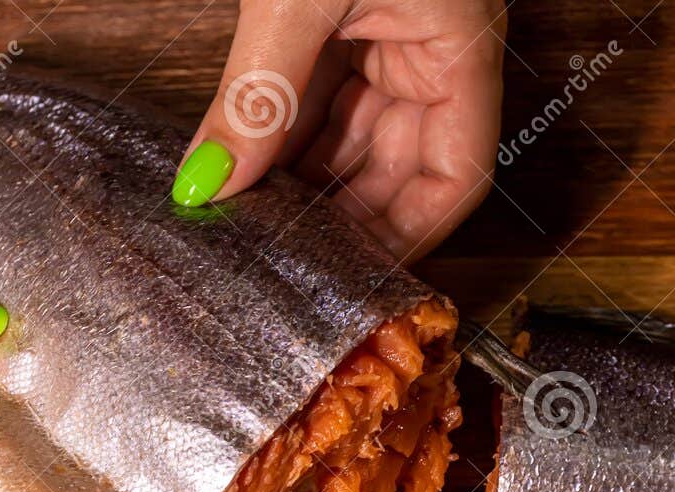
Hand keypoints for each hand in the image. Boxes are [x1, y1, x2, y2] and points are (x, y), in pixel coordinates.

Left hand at [174, 0, 505, 260]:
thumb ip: (259, 95)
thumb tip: (213, 183)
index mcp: (461, 48)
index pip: (455, 178)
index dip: (409, 238)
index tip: (356, 282)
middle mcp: (433, 49)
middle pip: (398, 167)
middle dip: (338, 215)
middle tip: (278, 260)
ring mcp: (389, 31)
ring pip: (350, 134)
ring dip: (299, 178)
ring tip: (249, 223)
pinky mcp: (343, 12)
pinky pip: (316, 92)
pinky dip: (279, 132)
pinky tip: (240, 169)